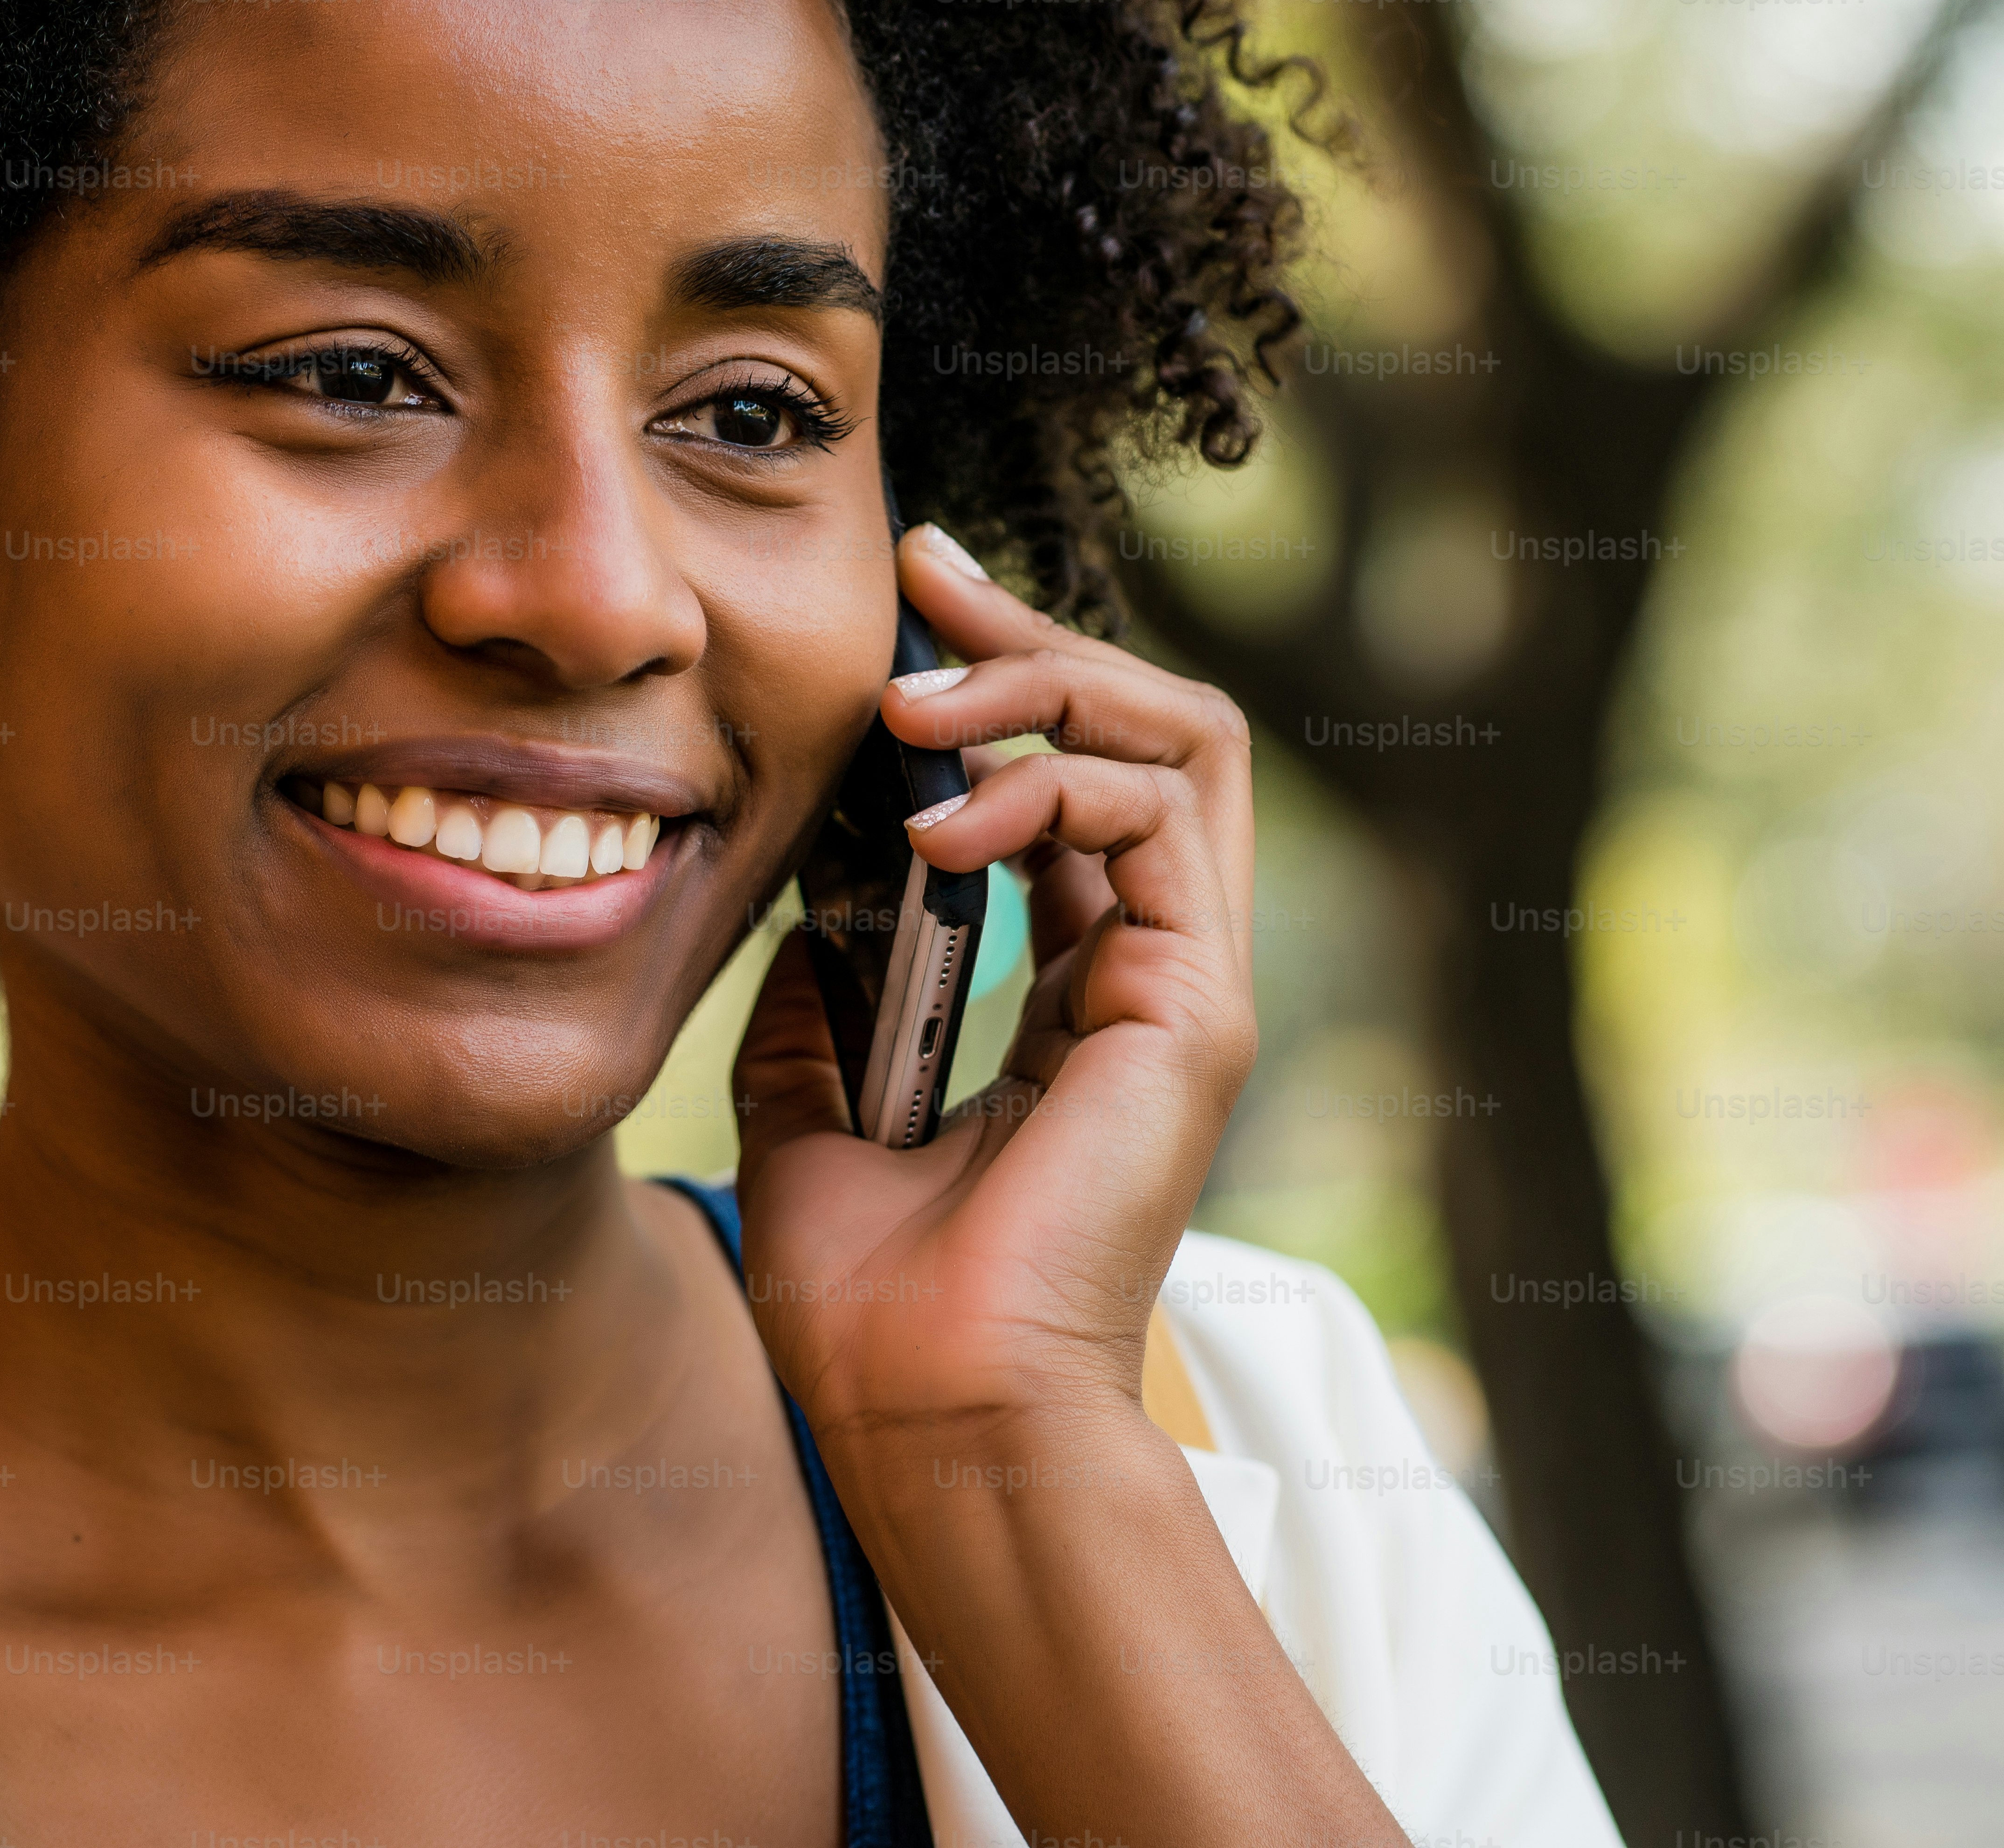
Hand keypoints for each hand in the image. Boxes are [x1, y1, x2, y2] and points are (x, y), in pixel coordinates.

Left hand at [730, 522, 1259, 1441]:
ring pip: (1180, 740)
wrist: (929, 1414)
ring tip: (916, 714)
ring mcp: (1189, 986)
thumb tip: (809, 903)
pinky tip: (941, 826)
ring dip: (1041, 692)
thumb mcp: (810, 1110)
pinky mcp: (1194, 1007)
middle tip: (925, 589)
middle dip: (1037, 639)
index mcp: (1084, 997)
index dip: (1006, 683)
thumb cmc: (875, 1304)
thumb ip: (824, 1000)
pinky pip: (1155, 817)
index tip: (910, 608)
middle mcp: (1155, 974)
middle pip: (1154, 730)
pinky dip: (1047, 783)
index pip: (1084, 782)